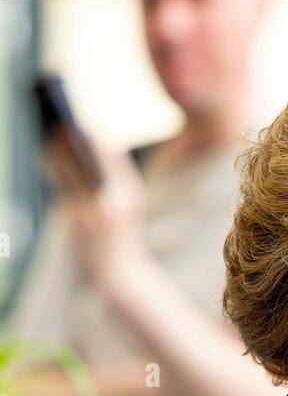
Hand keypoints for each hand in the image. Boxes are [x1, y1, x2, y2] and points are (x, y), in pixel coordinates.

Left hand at [40, 131, 147, 292]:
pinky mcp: (72, 220)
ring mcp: (90, 210)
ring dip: (54, 152)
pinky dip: (54, 174)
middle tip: (59, 126)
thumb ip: (116, 176)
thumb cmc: (125, 235)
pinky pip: (59, 188)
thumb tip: (93, 143)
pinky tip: (49, 162)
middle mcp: (110, 198)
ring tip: (50, 142)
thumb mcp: (129, 204)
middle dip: (67, 138)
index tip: (81, 122)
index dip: (91, 133)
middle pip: (81, 155)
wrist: (121, 274)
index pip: (107, 151)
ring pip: (64, 170)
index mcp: (129, 191)